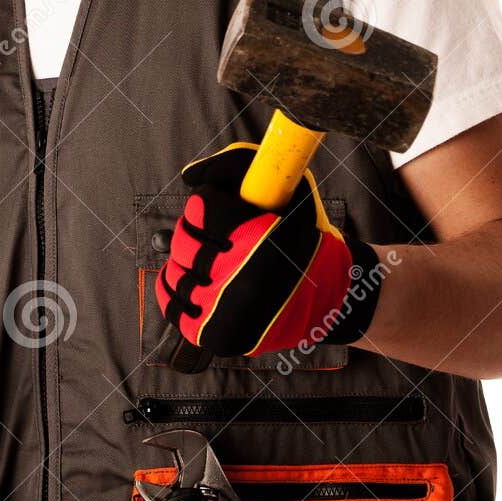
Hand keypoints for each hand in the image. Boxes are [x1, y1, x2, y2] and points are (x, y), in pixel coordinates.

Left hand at [155, 141, 382, 356]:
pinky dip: (175, 288)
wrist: (329, 298)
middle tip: (213, 232)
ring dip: (185, 259)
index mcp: (259, 239)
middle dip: (195, 229)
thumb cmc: (306, 239)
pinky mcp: (212, 335)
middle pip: (184, 239)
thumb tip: (189, 177)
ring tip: (206, 256)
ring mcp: (222, 311)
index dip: (209, 201)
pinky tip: (191, 278)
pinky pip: (172, 305)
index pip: (202, 205)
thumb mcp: (293, 190)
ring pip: (175, 271)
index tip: (220, 205)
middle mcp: (239, 277)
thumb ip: (239, 166)